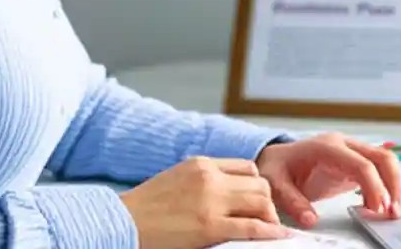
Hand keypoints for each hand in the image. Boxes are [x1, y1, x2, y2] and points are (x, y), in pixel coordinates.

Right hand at [119, 156, 290, 248]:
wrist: (122, 221)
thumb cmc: (145, 206)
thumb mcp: (177, 178)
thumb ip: (203, 180)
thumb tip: (228, 192)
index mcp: (202, 164)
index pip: (247, 167)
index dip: (257, 184)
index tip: (258, 198)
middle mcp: (210, 178)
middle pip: (259, 183)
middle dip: (267, 201)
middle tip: (268, 217)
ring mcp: (211, 201)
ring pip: (261, 202)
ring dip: (270, 216)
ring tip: (271, 228)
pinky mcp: (210, 226)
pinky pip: (251, 227)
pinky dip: (270, 232)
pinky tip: (278, 237)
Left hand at [256, 132, 400, 228]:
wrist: (277, 160)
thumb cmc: (277, 168)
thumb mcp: (276, 184)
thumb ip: (293, 201)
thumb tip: (310, 219)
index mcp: (328, 147)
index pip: (362, 164)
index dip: (375, 187)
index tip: (377, 209)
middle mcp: (344, 146)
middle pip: (382, 157)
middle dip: (393, 185)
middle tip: (392, 212)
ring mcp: (352, 152)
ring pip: (385, 161)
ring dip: (393, 186)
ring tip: (391, 212)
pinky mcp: (355, 164)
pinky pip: (378, 171)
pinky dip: (385, 188)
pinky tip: (379, 207)